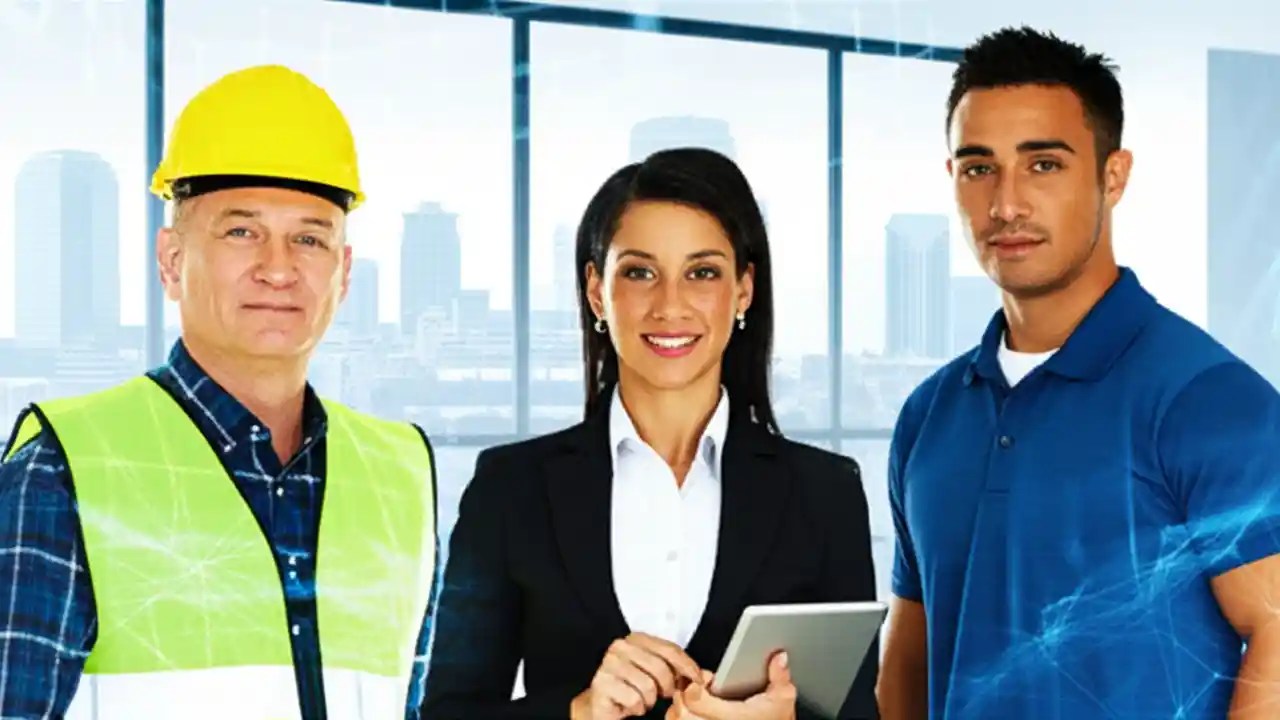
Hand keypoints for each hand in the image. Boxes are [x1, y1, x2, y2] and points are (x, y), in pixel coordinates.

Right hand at [570, 632, 704, 719]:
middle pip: (660, 668)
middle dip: (667, 686)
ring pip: (647, 686)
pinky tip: (629, 705)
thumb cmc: (630, 688)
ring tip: (642, 699)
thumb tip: (707, 677)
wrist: (600, 706)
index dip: (687, 667)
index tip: (698, 680)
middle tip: (663, 694)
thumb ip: (680, 673)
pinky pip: (633, 699)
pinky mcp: (601, 684)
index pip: (670, 649)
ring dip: (648, 700)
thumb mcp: (657, 676)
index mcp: (636, 639)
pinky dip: (636, 708)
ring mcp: (608, 665)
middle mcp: (620, 647)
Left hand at [667, 651, 796, 719]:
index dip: (696, 683)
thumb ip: (779, 675)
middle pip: (680, 710)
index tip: (706, 678)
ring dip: (678, 707)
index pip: (696, 698)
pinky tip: (692, 713)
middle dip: (683, 694)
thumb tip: (778, 657)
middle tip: (695, 687)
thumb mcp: (783, 698)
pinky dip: (679, 718)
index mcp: (733, 717)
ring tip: (692, 700)